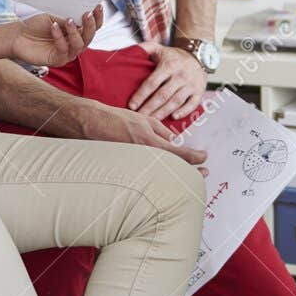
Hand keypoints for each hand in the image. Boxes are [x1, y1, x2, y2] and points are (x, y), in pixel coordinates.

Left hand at [11, 7, 103, 66]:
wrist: (18, 36)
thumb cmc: (36, 25)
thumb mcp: (54, 16)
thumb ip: (67, 17)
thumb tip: (80, 14)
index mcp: (76, 31)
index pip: (93, 27)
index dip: (98, 18)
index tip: (98, 6)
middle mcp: (74, 43)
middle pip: (89, 37)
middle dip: (90, 25)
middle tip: (87, 14)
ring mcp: (67, 53)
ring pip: (79, 45)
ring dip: (75, 32)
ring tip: (69, 20)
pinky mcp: (57, 60)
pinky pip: (63, 49)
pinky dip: (59, 37)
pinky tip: (54, 26)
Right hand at [80, 100, 206, 165]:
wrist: (91, 125)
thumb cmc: (116, 119)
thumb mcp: (144, 119)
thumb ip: (161, 131)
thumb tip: (174, 140)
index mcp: (151, 141)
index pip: (180, 153)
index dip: (195, 157)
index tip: (204, 158)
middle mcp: (145, 155)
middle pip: (174, 169)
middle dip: (192, 172)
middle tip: (204, 173)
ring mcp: (136, 164)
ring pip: (163, 174)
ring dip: (178, 174)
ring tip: (190, 175)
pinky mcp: (128, 169)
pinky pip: (149, 174)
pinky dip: (161, 175)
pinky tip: (167, 175)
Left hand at [129, 43, 207, 120]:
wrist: (199, 56)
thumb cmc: (174, 57)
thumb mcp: (160, 49)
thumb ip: (145, 48)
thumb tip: (129, 51)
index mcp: (169, 65)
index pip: (153, 82)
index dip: (141, 95)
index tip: (132, 105)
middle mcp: (181, 75)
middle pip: (163, 95)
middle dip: (150, 108)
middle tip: (139, 118)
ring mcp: (191, 84)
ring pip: (175, 101)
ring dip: (163, 112)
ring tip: (151, 121)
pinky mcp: (199, 92)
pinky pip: (192, 104)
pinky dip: (183, 112)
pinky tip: (173, 118)